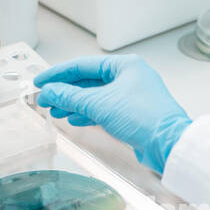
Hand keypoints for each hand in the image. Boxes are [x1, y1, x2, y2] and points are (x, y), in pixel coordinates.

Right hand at [34, 55, 191, 172]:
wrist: (168, 144)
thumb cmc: (145, 118)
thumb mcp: (99, 104)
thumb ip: (70, 97)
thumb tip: (50, 92)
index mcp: (125, 65)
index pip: (83, 65)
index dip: (58, 74)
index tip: (41, 81)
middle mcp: (130, 77)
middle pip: (88, 81)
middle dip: (65, 92)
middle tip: (46, 99)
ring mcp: (132, 96)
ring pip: (96, 97)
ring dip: (74, 104)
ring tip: (55, 111)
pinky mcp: (133, 115)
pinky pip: (104, 109)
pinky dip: (88, 114)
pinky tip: (75, 119)